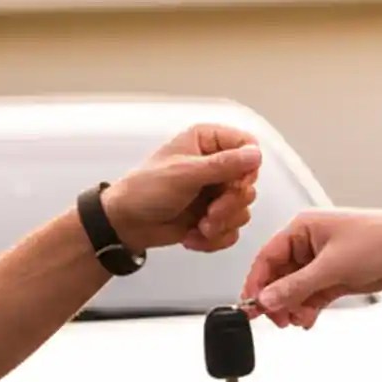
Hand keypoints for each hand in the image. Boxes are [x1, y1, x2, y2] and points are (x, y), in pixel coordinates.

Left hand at [102, 124, 261, 252]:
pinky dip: (215, 239)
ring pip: (242, 210)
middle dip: (231, 205)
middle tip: (210, 213)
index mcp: (207, 142)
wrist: (125, 224)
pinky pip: (231, 230)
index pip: (248, 146)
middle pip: (248, 183)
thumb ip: (222, 164)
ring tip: (199, 227)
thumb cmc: (145, 190)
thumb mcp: (184, 174)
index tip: (235, 184)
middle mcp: (215, 165)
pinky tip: (194, 237)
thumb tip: (255, 154)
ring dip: (222, 224)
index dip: (248, 168)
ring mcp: (214, 193)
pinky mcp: (212, 217)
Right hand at [242, 208, 381, 328]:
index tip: (252, 306)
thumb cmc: (379, 240)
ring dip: (292, 307)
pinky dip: (307, 309)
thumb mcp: (331, 266)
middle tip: (277, 319)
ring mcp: (321, 262)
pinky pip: (311, 296)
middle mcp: (308, 244)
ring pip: (294, 290)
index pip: (267, 257)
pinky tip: (307, 320)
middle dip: (277, 300)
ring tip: (297, 320)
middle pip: (278, 276)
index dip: (257, 283)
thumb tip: (267, 299)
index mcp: (302, 229)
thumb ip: (296, 286)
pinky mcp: (334, 278)